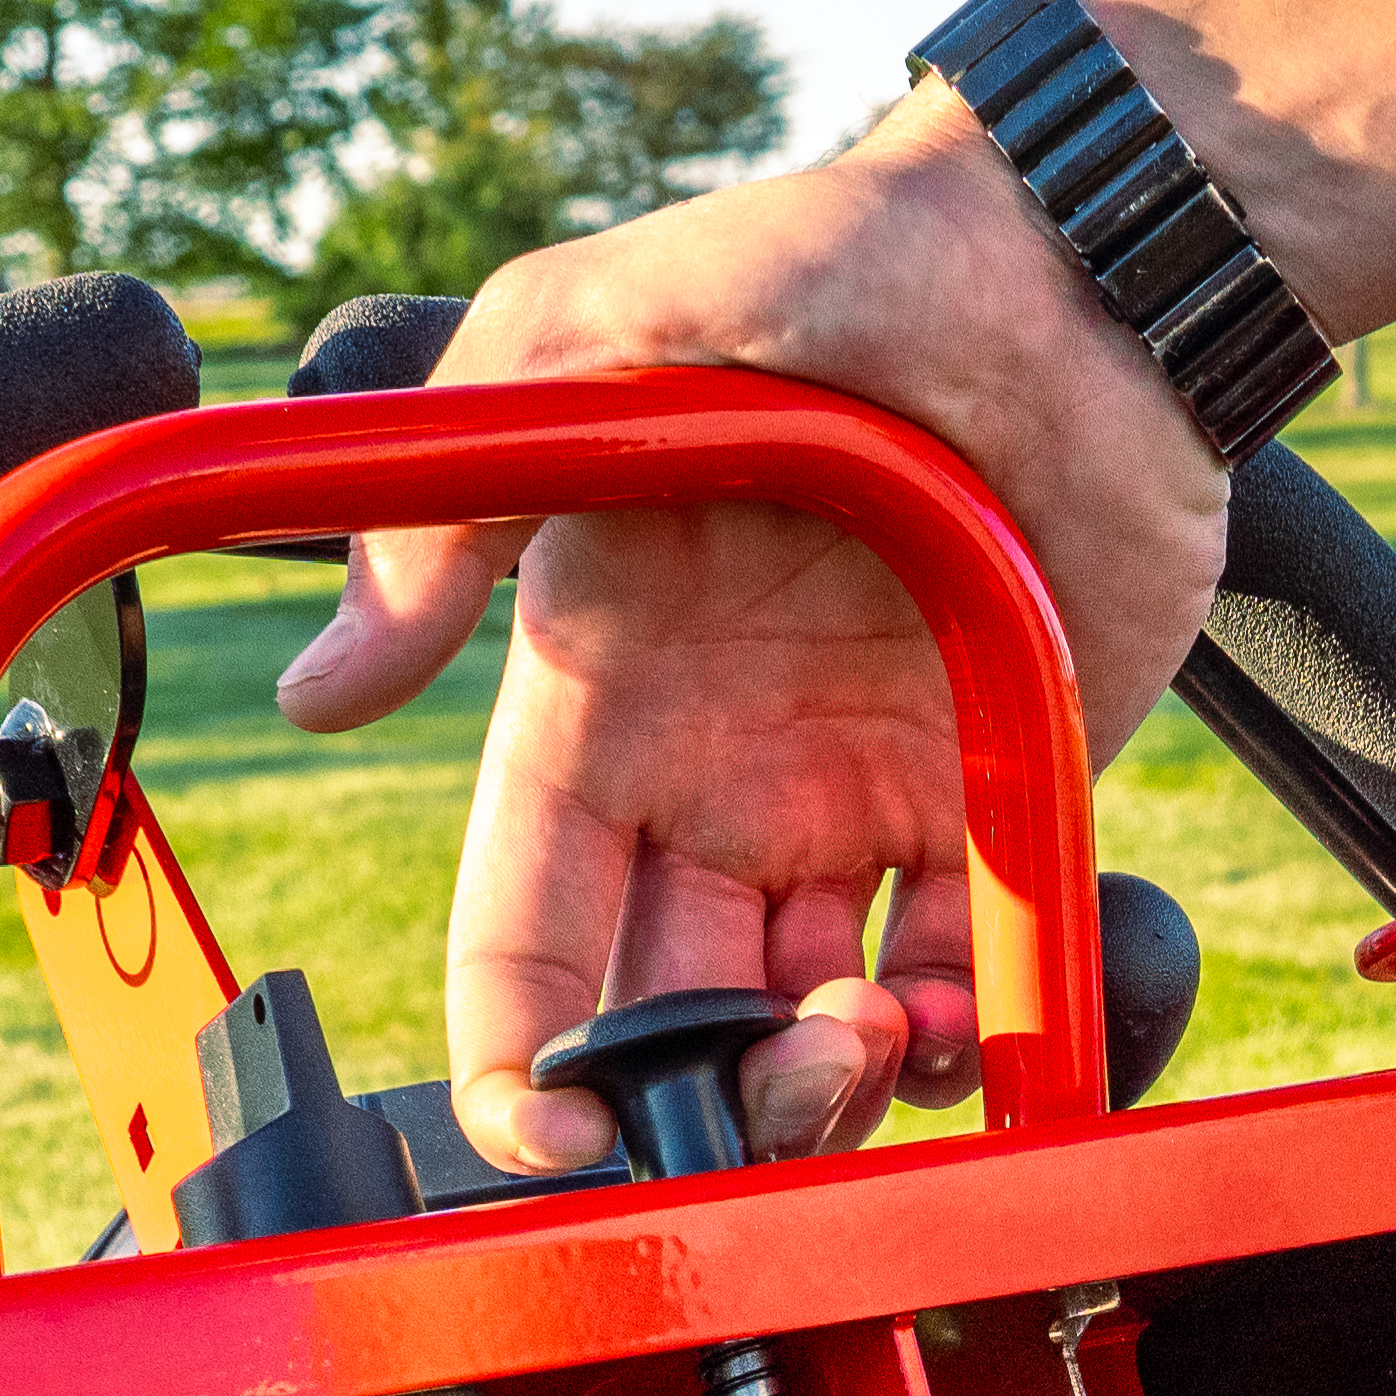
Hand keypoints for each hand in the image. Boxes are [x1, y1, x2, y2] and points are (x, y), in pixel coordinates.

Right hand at [271, 90, 1226, 1161]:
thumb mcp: (595, 344)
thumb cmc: (829, 263)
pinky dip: (959, 1040)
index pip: (523, 934)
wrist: (1071, 259)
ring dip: (828, 1085)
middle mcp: (721, 776)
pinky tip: (953, 1017)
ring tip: (872, 1037)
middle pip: (670, 1015)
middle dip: (701, 1099)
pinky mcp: (1000, 799)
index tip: (560, 1136)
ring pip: (809, 1025)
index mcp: (601, 705)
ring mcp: (863, 799)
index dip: (522, 1060)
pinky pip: (965, 975)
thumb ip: (451, 501)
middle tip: (770, 1076)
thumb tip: (324, 686)